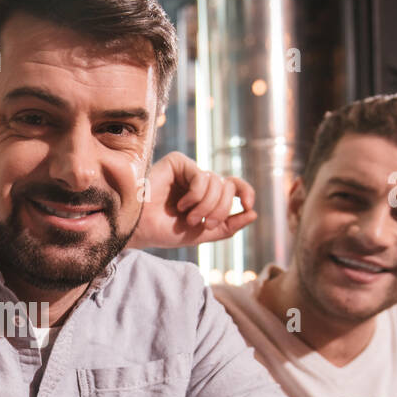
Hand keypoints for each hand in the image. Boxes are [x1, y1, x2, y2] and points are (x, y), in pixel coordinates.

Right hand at [130, 152, 257, 249]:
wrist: (141, 228)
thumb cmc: (166, 231)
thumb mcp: (203, 233)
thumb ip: (229, 226)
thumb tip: (254, 213)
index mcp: (207, 194)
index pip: (235, 186)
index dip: (247, 193)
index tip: (247, 206)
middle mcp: (199, 180)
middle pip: (228, 187)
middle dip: (220, 209)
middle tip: (202, 223)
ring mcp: (189, 170)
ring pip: (217, 182)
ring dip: (206, 206)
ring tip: (188, 217)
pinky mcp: (178, 163)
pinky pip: (202, 176)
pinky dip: (196, 195)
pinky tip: (181, 204)